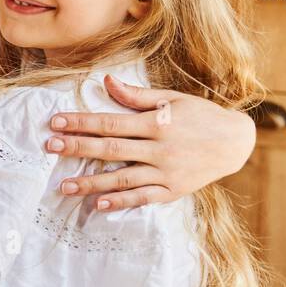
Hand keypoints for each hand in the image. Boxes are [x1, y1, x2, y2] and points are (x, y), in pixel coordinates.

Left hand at [45, 75, 255, 210]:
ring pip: (123, 179)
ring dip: (92, 183)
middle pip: (111, 149)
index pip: (111, 122)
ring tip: (64, 186)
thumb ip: (137, 96)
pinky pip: (143, 198)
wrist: (234, 143)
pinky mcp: (172, 191)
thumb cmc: (199, 115)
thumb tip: (106, 82)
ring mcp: (166, 172)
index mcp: (157, 123)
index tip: (56, 123)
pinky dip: (121, 202)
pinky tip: (99, 204)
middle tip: (50, 148)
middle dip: (78, 148)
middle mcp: (159, 149)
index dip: (81, 123)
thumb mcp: (172, 99)